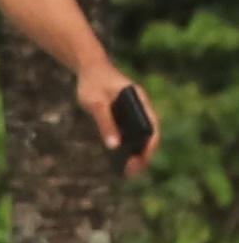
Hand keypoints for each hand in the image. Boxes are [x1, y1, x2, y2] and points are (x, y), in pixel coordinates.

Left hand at [79, 61, 153, 175]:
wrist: (90, 70)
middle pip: (148, 134)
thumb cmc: (93, 84)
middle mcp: (140, 107)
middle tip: (131, 172)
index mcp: (139, 101)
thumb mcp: (96, 104)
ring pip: (139, 135)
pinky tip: (117, 160)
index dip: (150, 145)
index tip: (143, 160)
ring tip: (126, 171)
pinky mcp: (124, 116)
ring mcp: (133, 112)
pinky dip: (127, 147)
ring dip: (136, 152)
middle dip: (143, 154)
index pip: (152, 126)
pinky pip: (129, 134)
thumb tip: (114, 146)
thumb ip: (105, 123)